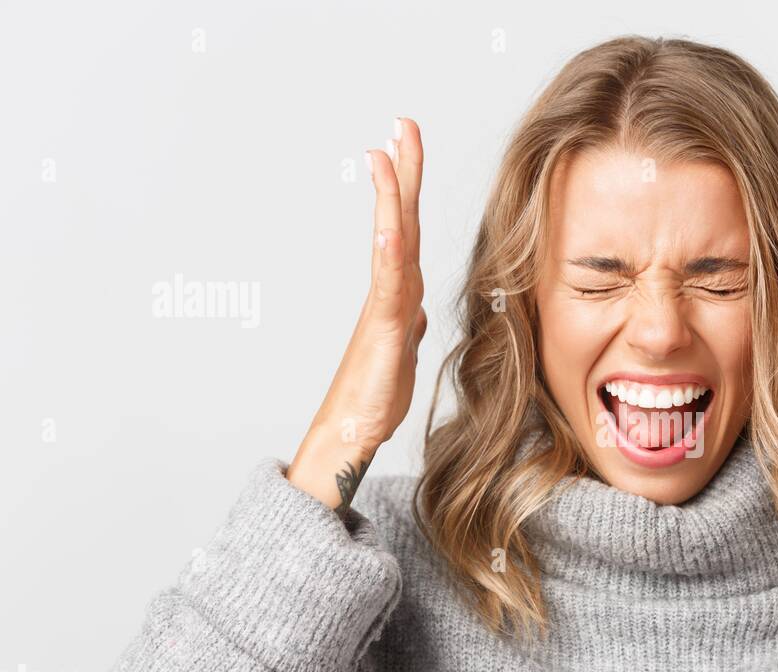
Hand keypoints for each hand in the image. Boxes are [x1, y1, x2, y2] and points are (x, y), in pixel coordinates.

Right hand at [287, 118, 427, 511]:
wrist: (352, 432)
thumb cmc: (373, 393)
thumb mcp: (403, 349)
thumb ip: (406, 322)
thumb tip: (415, 307)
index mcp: (399, 291)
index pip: (408, 228)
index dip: (409, 186)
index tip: (405, 143)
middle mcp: (390, 291)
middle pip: (401, 221)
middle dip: (403, 171)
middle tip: (403, 122)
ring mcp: (384, 309)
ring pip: (392, 244)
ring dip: (392, 199)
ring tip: (387, 155)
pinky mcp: (383, 332)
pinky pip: (387, 288)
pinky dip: (389, 257)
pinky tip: (390, 230)